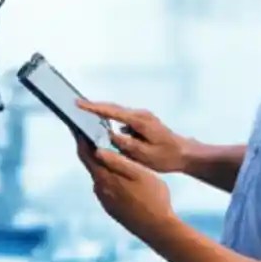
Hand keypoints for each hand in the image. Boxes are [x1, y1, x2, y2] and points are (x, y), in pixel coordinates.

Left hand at [76, 139, 177, 239]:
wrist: (158, 229)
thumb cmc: (154, 199)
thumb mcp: (140, 175)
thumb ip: (119, 162)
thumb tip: (98, 150)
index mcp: (105, 179)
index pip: (85, 154)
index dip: (80, 138)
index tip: (77, 125)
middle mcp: (100, 190)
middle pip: (90, 163)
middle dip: (88, 147)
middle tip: (89, 131)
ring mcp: (105, 200)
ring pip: (98, 175)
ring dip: (99, 161)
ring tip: (104, 146)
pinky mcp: (111, 207)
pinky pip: (105, 186)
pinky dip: (106, 174)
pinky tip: (116, 171)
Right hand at [77, 100, 195, 173]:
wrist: (184, 153)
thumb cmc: (166, 157)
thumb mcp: (145, 155)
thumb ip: (126, 145)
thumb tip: (110, 135)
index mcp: (140, 121)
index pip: (112, 112)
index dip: (94, 108)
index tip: (78, 104)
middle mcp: (140, 115)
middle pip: (112, 108)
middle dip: (93, 106)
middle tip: (76, 105)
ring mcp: (142, 117)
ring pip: (117, 113)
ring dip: (101, 112)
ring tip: (84, 115)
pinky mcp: (141, 122)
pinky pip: (122, 119)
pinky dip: (110, 120)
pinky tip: (102, 126)